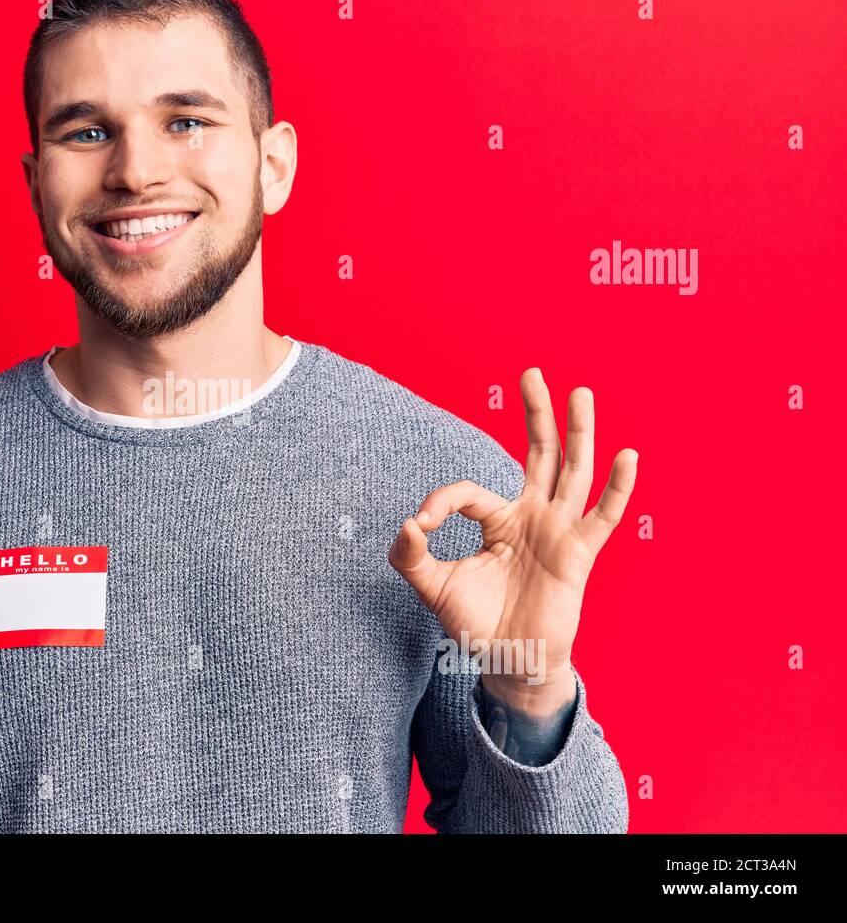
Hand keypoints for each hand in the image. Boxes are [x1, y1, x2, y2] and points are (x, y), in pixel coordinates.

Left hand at [387, 368, 636, 716]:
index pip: (468, 491)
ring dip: (576, 432)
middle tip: (531, 371)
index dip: (440, 502)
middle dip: (535, 414)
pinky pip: (602, 517)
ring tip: (579, 392)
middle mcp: (531, 517)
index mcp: (497, 521)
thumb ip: (411, 557)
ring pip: (572, 472)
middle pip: (539, 455)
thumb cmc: (475, 624)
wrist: (508, 663)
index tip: (419, 526)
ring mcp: (558, 532)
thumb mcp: (433, 588)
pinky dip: (617, 488)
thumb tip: (406, 525)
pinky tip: (627, 455)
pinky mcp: (579, 555)